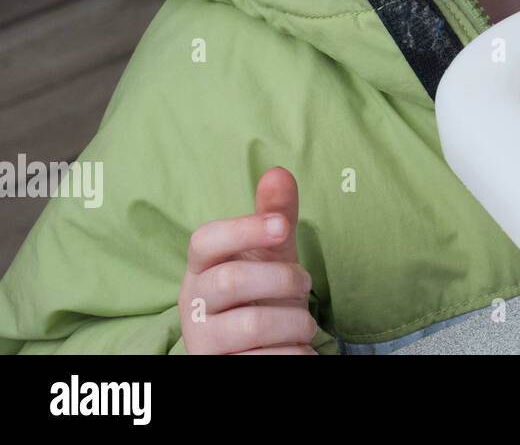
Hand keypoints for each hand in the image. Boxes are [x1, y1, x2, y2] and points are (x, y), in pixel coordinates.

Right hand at [178, 166, 318, 353]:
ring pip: (252, 326)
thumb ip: (275, 215)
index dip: (243, 230)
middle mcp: (193, 303)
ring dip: (295, 322)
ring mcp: (202, 341)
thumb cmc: (263, 291)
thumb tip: (279, 172)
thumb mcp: (272, 253)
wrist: (255, 348)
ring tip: (303, 324)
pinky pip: (262, 360)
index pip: (204, 240)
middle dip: (283, 280)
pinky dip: (293, 353)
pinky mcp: (219, 368)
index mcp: (202, 266)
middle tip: (304, 285)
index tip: (282, 226)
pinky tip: (296, 349)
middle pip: (232, 281)